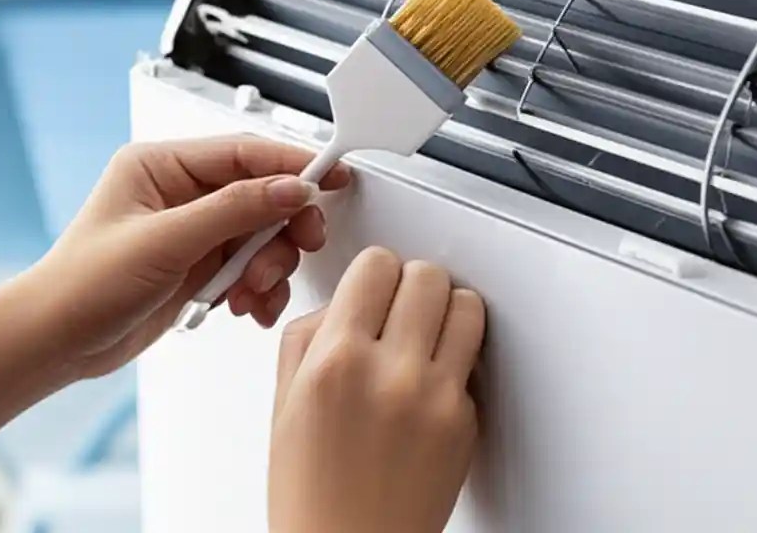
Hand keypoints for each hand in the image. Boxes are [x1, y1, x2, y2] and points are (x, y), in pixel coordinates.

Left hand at [33, 136, 352, 379]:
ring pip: (263, 236)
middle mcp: (182, 194)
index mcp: (163, 166)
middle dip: (283, 228)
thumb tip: (289, 188)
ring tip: (250, 291)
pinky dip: (259, 289)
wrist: (55, 344)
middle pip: (263, 195)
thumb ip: (234, 210)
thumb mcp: (165, 241)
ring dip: (269, 266)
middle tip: (300, 246)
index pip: (245, 153)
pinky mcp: (202, 267)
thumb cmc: (82, 286)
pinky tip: (246, 306)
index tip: (331, 177)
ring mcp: (194, 231)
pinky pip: (252, 268)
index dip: (293, 164)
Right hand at [269, 248, 485, 532]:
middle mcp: (389, 372)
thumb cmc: (311, 490)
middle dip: (413, 285)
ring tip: (430, 331)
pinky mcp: (465, 420)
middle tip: (403, 307)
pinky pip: (472, 359)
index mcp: (336, 361)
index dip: (375, 272)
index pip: (377, 265)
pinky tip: (431, 381)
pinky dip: (456, 360)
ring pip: (466, 305)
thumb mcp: (284, 403)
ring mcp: (435, 396)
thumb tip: (347, 297)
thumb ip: (310, 337)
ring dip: (447, 310)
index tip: (374, 286)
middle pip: (427, 276)